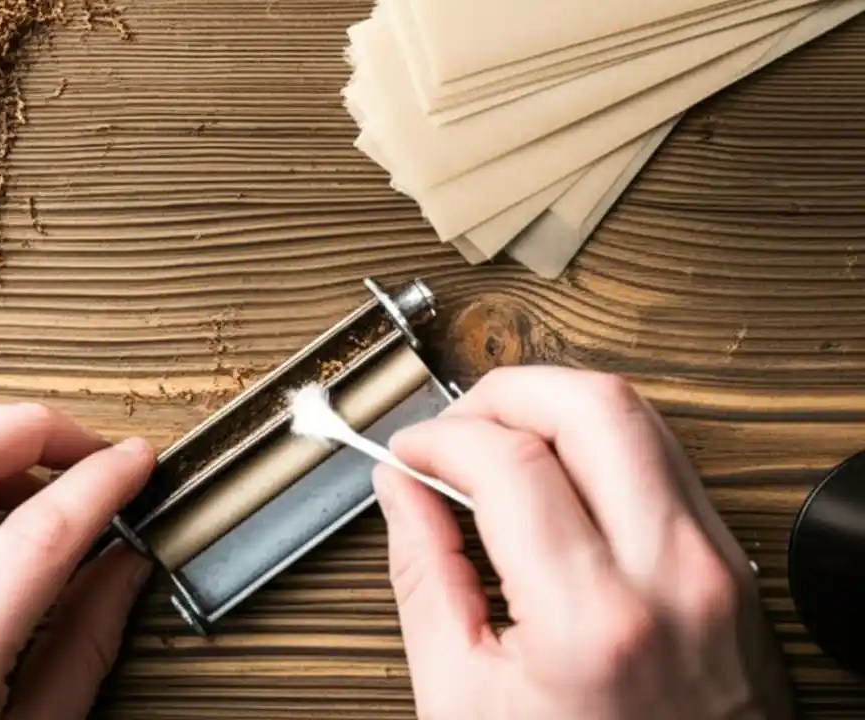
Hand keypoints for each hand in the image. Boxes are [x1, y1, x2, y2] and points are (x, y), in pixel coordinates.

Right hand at [374, 366, 792, 719]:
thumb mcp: (464, 699)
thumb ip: (424, 578)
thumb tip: (402, 491)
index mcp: (591, 620)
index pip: (509, 460)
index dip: (441, 438)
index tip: (410, 452)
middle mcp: (672, 577)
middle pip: (592, 406)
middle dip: (505, 392)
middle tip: (455, 428)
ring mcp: (716, 567)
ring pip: (640, 416)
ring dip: (554, 407)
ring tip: (498, 445)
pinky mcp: (733, 567)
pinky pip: (665, 459)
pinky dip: (598, 442)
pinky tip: (552, 474)